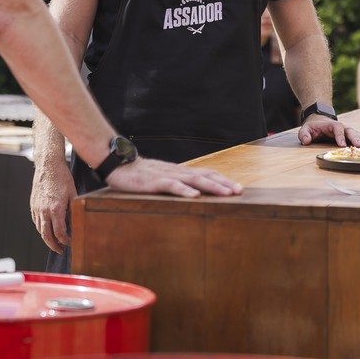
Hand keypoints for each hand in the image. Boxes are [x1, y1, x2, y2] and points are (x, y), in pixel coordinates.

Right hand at [31, 162, 77, 252]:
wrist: (48, 165)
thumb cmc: (62, 177)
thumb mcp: (73, 194)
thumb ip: (72, 210)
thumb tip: (75, 222)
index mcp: (56, 209)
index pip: (60, 233)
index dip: (66, 241)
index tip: (71, 242)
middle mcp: (44, 211)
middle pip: (46, 236)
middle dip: (54, 246)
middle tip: (61, 250)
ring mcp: (37, 208)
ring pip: (39, 230)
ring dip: (47, 238)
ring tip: (55, 242)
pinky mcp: (33, 205)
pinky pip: (36, 221)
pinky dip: (42, 228)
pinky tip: (48, 229)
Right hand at [105, 157, 242, 197]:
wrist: (119, 164)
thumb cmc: (142, 175)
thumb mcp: (163, 178)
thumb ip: (177, 183)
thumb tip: (194, 192)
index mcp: (181, 172)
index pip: (207, 174)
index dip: (223, 180)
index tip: (238, 188)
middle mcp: (178, 172)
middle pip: (206, 176)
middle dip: (224, 184)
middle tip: (239, 191)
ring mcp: (167, 176)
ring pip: (193, 180)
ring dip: (212, 187)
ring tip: (226, 193)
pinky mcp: (154, 181)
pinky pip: (172, 186)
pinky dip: (184, 191)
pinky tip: (195, 196)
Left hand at [298, 115, 359, 147]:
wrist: (319, 120)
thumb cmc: (312, 126)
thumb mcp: (305, 129)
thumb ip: (304, 134)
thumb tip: (306, 140)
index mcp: (332, 125)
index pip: (337, 129)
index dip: (340, 137)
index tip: (342, 145)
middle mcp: (342, 127)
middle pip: (350, 131)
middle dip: (356, 139)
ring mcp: (346, 130)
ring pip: (356, 134)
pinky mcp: (349, 134)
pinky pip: (358, 137)